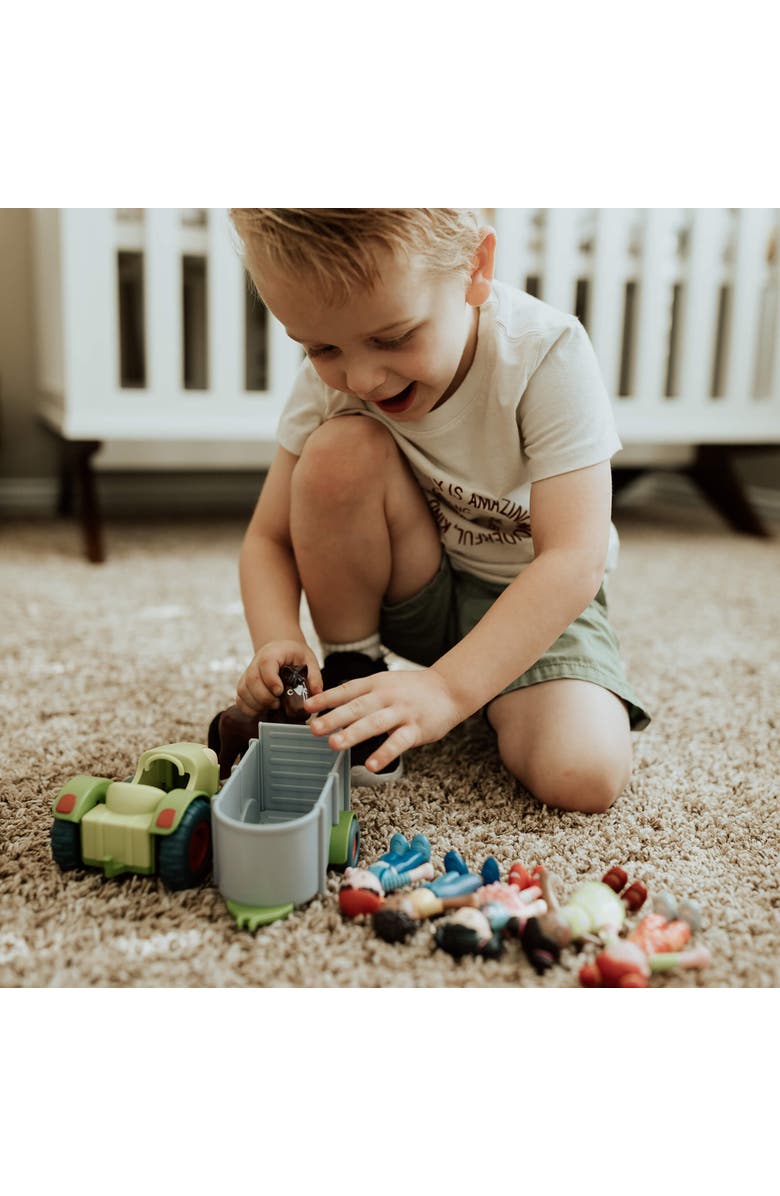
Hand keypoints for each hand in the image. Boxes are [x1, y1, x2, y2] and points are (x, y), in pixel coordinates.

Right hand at [236, 640, 322, 715]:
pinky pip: (239, 698)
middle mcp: (256, 662)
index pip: (266, 664)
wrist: (281, 650)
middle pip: (252, 680)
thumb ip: (314, 676)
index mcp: (273, 653)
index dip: (271, 680)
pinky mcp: (244, 684)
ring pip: (243, 690)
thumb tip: (317, 694)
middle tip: (277, 704)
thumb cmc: (295, 656)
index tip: (279, 691)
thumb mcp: (309, 660)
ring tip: (271, 706)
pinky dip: (248, 708)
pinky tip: (261, 710)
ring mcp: (248, 673)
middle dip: (264, 697)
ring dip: (256, 704)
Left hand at [303, 668, 462, 773]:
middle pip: (357, 707)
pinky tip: (370, 765)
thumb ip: (363, 693)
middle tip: (313, 729)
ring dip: (353, 734)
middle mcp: (387, 696)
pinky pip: (398, 742)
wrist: (450, 688)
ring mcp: (402, 712)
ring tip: (334, 744)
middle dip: (333, 718)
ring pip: (374, 723)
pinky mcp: (417, 729)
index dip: (326, 699)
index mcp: (377, 684)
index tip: (307, 708)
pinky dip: (384, 753)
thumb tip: (332, 706)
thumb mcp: (387, 682)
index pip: (347, 690)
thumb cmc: (413, 689)